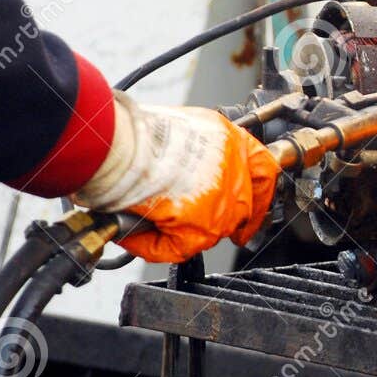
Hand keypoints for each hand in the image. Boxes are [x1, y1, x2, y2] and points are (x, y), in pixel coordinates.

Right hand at [74, 95, 279, 263]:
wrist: (115, 143)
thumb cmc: (133, 131)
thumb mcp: (181, 128)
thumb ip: (195, 151)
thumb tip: (186, 171)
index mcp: (230, 140)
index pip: (262, 168)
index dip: (258, 188)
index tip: (255, 200)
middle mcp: (233, 171)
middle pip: (241, 205)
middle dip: (219, 216)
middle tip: (196, 221)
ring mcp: (221, 203)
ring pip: (210, 229)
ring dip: (179, 229)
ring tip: (146, 217)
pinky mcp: (201, 228)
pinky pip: (177, 248)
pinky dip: (151, 244)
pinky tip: (134, 232)